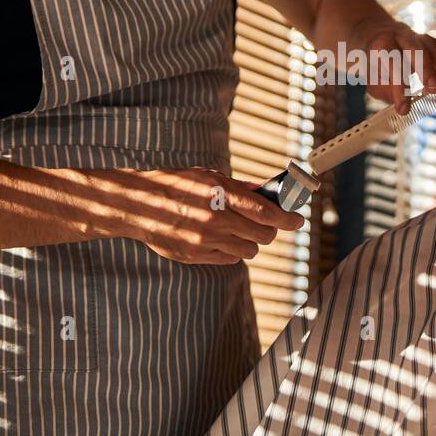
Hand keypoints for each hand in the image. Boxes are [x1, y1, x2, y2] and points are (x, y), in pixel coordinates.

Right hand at [88, 167, 304, 264]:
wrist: (137, 205)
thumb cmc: (176, 186)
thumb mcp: (207, 176)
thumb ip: (239, 187)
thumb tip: (268, 193)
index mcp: (220, 192)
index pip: (266, 212)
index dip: (288, 219)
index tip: (297, 221)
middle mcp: (214, 218)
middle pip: (263, 234)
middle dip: (269, 229)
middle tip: (266, 224)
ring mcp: (204, 239)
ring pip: (250, 249)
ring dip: (250, 241)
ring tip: (236, 229)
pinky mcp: (195, 255)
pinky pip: (230, 258)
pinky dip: (231, 250)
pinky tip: (218, 238)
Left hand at [351, 18, 435, 114]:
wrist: (383, 36)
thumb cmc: (377, 63)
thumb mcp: (372, 78)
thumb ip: (385, 90)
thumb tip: (404, 105)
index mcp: (382, 44)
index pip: (391, 63)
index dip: (398, 87)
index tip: (403, 108)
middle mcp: (402, 36)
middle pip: (417, 51)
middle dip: (427, 71)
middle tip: (435, 90)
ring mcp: (420, 36)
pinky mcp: (434, 41)